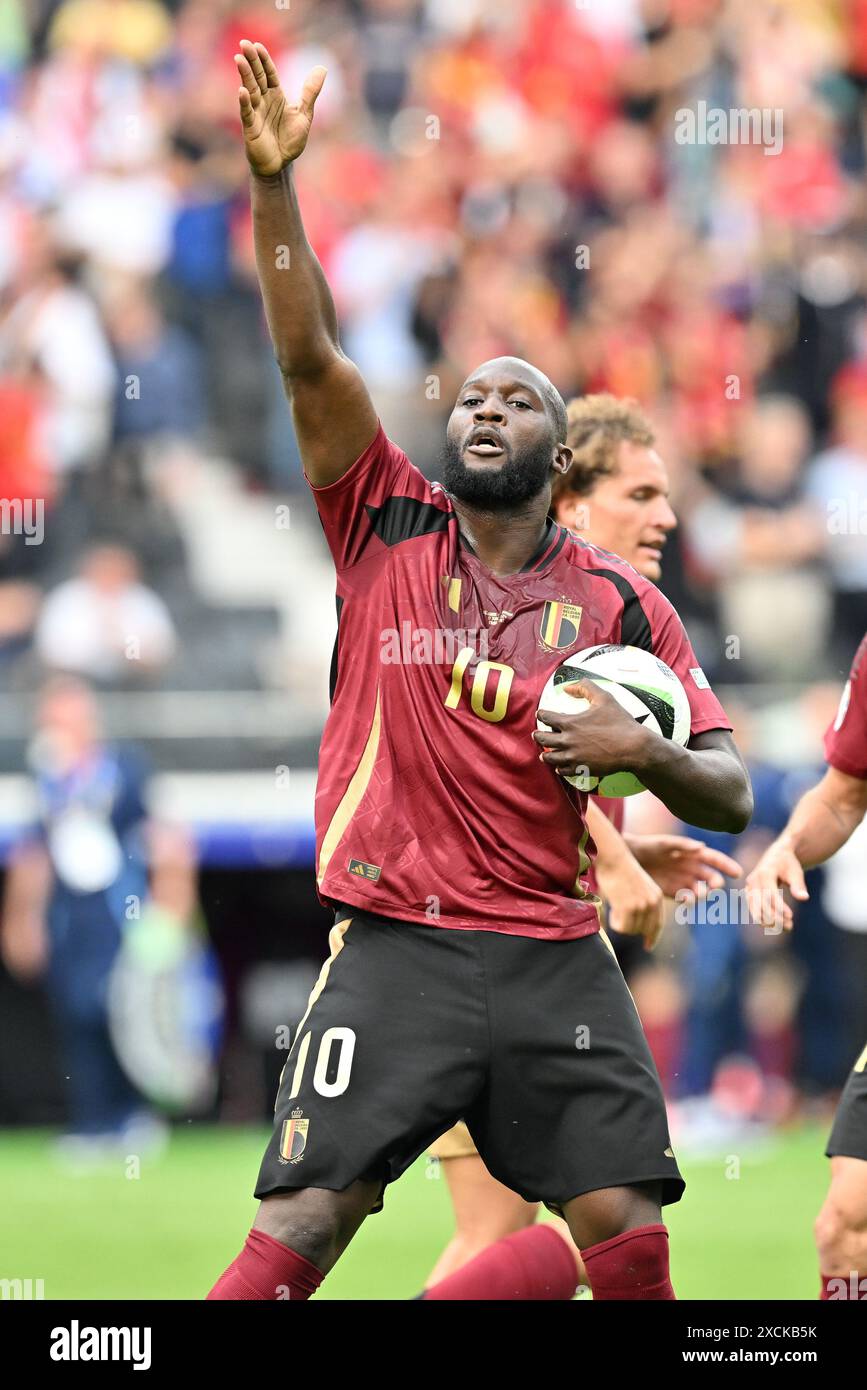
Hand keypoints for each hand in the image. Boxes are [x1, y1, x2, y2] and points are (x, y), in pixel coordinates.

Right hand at [235, 40, 325, 176]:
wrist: (281, 164)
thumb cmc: (290, 140)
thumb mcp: (304, 114)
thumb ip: (311, 92)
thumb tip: (323, 68)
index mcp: (276, 96)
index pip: (269, 73)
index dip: (264, 60)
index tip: (258, 45)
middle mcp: (263, 101)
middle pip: (257, 77)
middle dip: (251, 61)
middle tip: (244, 43)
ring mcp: (255, 113)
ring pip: (249, 90)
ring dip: (244, 75)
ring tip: (239, 59)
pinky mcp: (250, 128)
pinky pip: (247, 113)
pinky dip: (245, 102)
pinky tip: (242, 91)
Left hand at [534, 679, 650, 779]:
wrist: (633, 748)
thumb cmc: (620, 722)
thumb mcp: (604, 697)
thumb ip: (585, 687)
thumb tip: (568, 688)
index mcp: (570, 723)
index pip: (546, 717)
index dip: (541, 714)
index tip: (541, 714)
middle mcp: (567, 741)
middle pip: (542, 739)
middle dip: (538, 736)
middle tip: (537, 735)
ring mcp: (573, 757)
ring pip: (549, 758)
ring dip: (545, 754)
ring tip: (544, 754)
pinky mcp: (581, 769)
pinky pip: (562, 771)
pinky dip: (559, 768)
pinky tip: (560, 766)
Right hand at [595, 847, 665, 950]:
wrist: (613, 859)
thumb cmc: (621, 871)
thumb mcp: (640, 887)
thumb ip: (644, 903)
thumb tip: (640, 926)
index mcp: (657, 897)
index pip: (657, 924)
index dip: (652, 937)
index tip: (648, 947)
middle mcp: (652, 903)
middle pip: (642, 930)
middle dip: (630, 927)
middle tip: (618, 915)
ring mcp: (641, 906)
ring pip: (630, 930)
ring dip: (621, 923)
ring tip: (615, 906)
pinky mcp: (628, 907)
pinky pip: (621, 927)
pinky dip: (614, 922)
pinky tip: (612, 908)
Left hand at [627, 834, 742, 898]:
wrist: (630, 859)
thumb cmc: (648, 846)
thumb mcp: (664, 843)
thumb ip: (682, 845)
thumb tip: (702, 847)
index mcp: (693, 853)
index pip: (714, 859)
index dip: (727, 865)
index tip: (738, 873)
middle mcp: (691, 868)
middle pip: (711, 877)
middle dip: (716, 883)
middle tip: (714, 887)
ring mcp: (683, 881)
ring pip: (701, 890)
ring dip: (703, 894)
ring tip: (698, 894)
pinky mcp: (674, 892)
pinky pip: (687, 899)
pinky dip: (689, 901)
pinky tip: (686, 899)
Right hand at [745, 840, 807, 931]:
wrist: (777, 856)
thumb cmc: (788, 864)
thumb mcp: (796, 872)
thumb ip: (798, 885)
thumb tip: (804, 898)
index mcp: (764, 873)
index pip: (770, 894)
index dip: (780, 907)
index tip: (791, 917)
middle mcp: (753, 880)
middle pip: (761, 904)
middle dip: (775, 917)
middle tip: (790, 926)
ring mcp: (749, 887)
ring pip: (755, 909)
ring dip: (769, 921)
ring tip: (786, 927)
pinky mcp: (749, 894)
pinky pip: (753, 909)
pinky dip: (763, 919)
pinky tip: (776, 925)